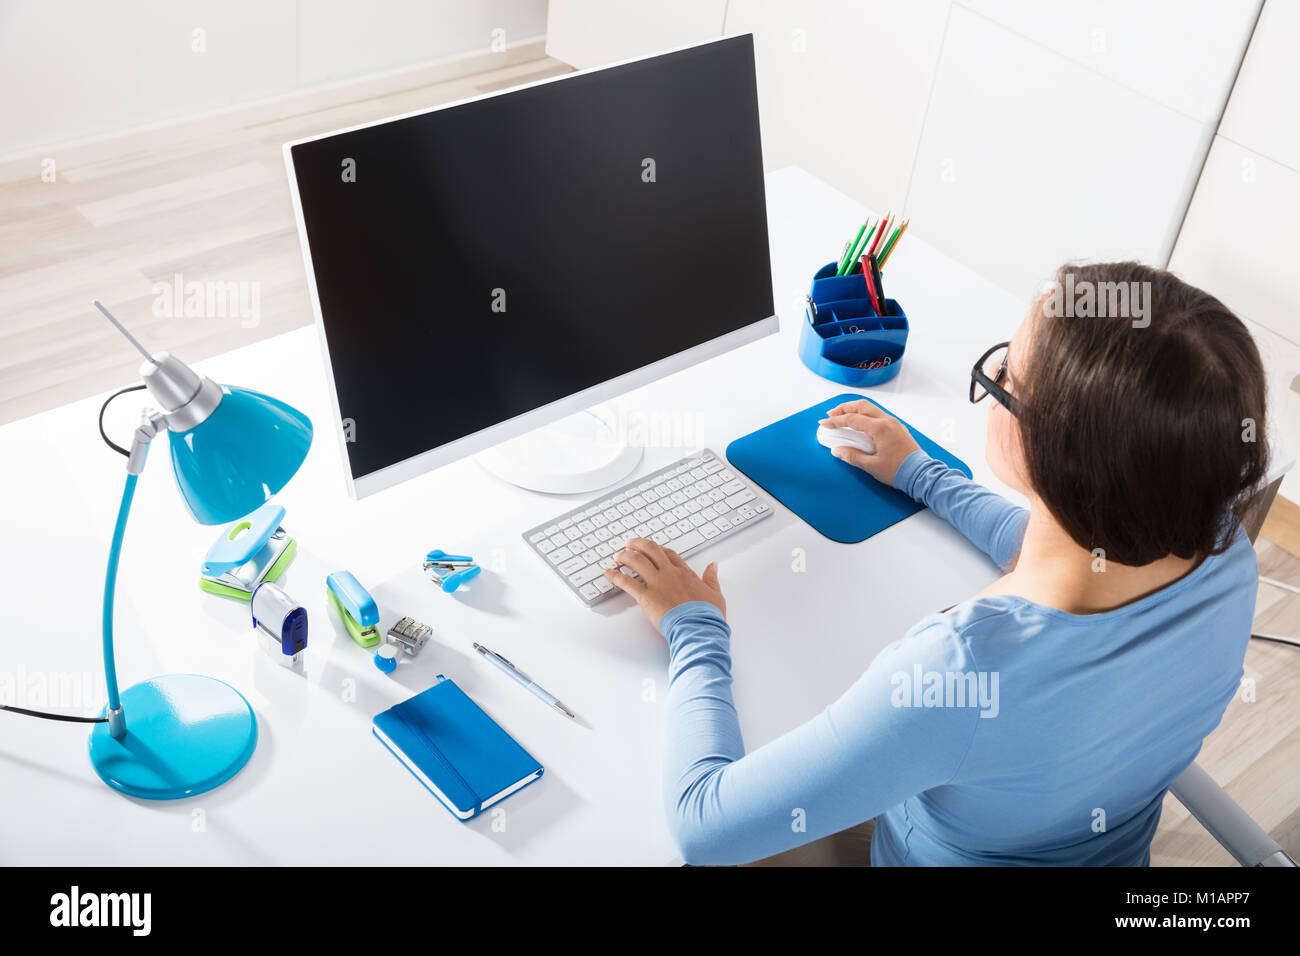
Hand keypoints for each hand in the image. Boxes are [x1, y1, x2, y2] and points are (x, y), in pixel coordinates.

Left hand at [603, 537, 725, 630]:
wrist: (699, 628)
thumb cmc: (707, 616)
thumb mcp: (715, 594)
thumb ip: (712, 578)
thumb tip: (713, 566)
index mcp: (686, 573)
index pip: (669, 554)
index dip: (658, 549)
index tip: (652, 548)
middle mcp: (670, 573)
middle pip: (651, 550)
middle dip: (638, 544)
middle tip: (630, 543)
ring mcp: (657, 583)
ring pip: (637, 560)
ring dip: (625, 555)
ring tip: (618, 555)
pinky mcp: (645, 596)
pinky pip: (626, 581)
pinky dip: (615, 575)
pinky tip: (607, 572)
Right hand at [819, 399, 919, 485]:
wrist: (920, 474)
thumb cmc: (899, 470)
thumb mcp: (871, 466)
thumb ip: (852, 456)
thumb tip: (838, 450)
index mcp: (880, 428)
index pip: (852, 419)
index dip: (835, 421)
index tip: (825, 423)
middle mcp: (887, 421)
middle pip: (861, 406)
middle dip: (844, 408)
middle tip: (831, 415)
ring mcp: (894, 423)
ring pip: (871, 408)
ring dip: (855, 409)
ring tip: (843, 416)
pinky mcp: (897, 428)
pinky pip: (878, 414)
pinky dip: (865, 414)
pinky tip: (860, 422)